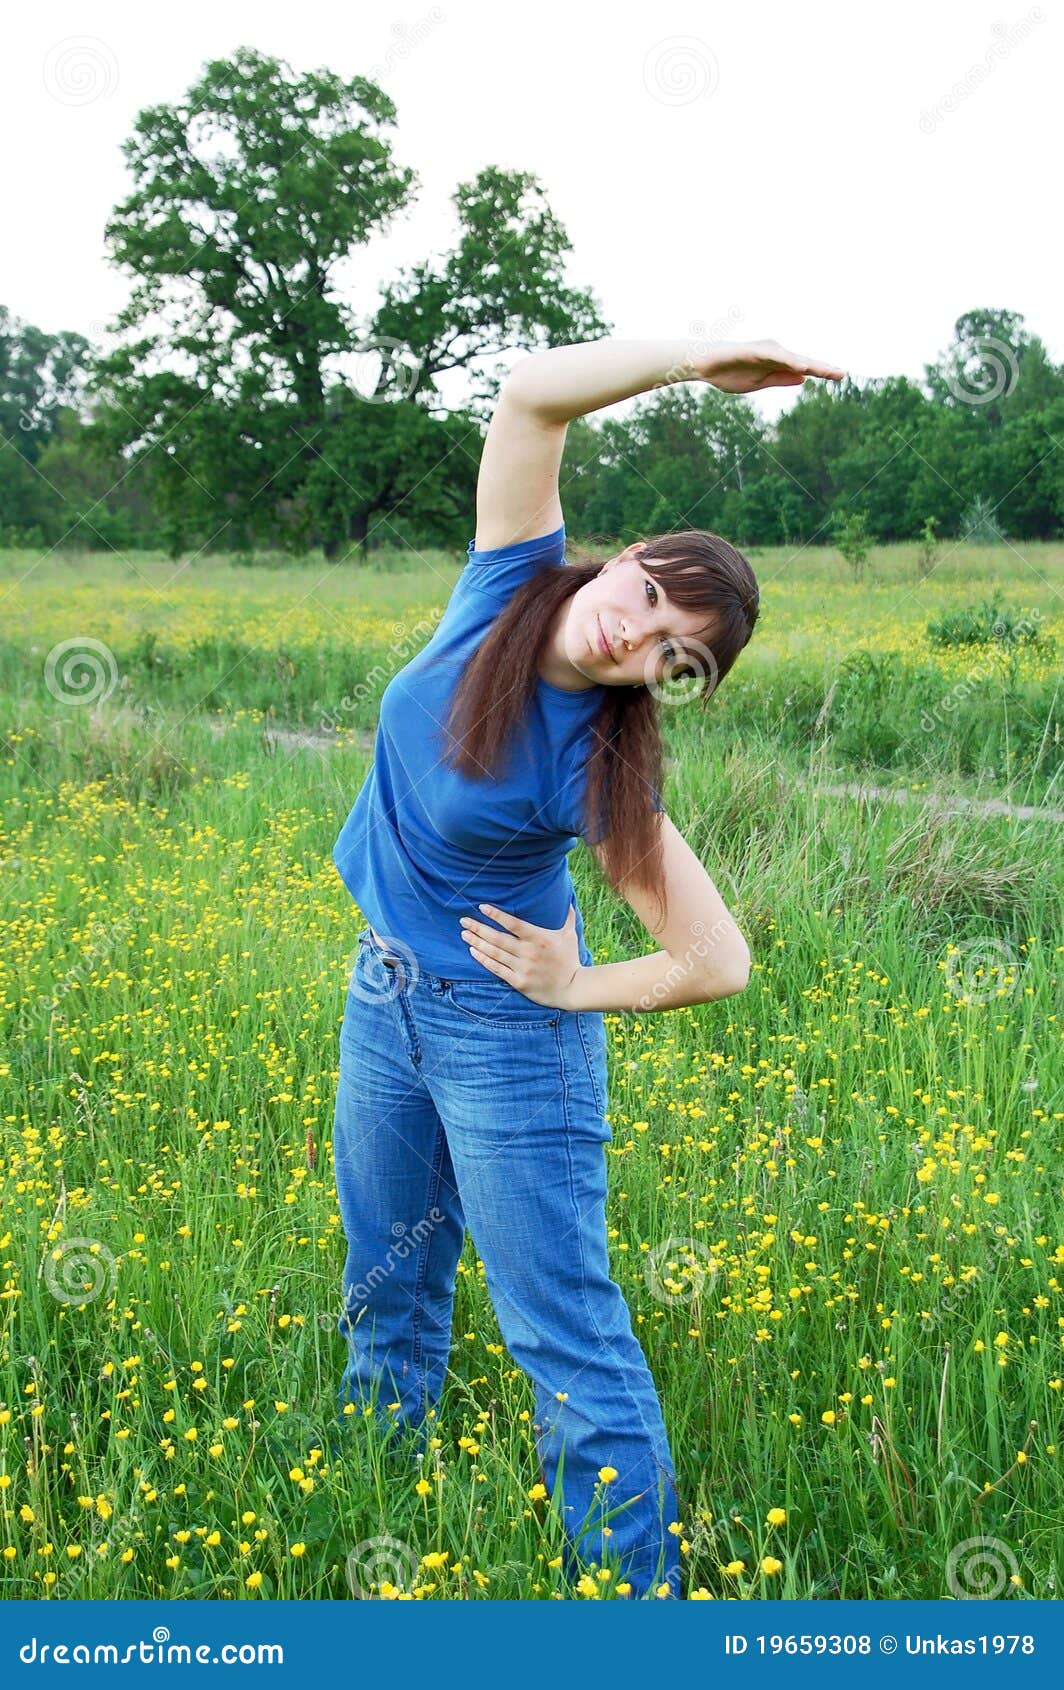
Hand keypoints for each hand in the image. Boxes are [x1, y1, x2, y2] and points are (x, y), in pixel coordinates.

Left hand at [458, 902, 582, 1009]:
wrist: (573, 988)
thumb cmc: (570, 959)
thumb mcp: (569, 935)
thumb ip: (567, 916)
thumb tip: (567, 899)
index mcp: (539, 938)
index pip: (513, 924)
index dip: (496, 915)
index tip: (481, 907)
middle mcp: (528, 952)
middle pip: (498, 938)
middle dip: (478, 928)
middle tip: (463, 920)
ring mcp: (522, 968)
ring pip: (494, 953)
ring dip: (477, 942)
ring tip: (464, 933)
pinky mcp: (519, 982)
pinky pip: (497, 969)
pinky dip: (483, 960)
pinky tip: (473, 951)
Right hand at [698, 338, 845, 393]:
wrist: (704, 364)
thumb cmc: (729, 372)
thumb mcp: (760, 382)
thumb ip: (781, 379)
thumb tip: (803, 378)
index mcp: (776, 363)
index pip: (803, 368)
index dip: (821, 371)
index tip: (839, 375)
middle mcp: (775, 353)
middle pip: (803, 362)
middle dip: (822, 368)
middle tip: (842, 374)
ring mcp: (766, 350)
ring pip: (792, 359)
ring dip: (810, 365)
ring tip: (828, 372)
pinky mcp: (755, 350)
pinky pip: (775, 356)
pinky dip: (789, 361)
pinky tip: (801, 367)